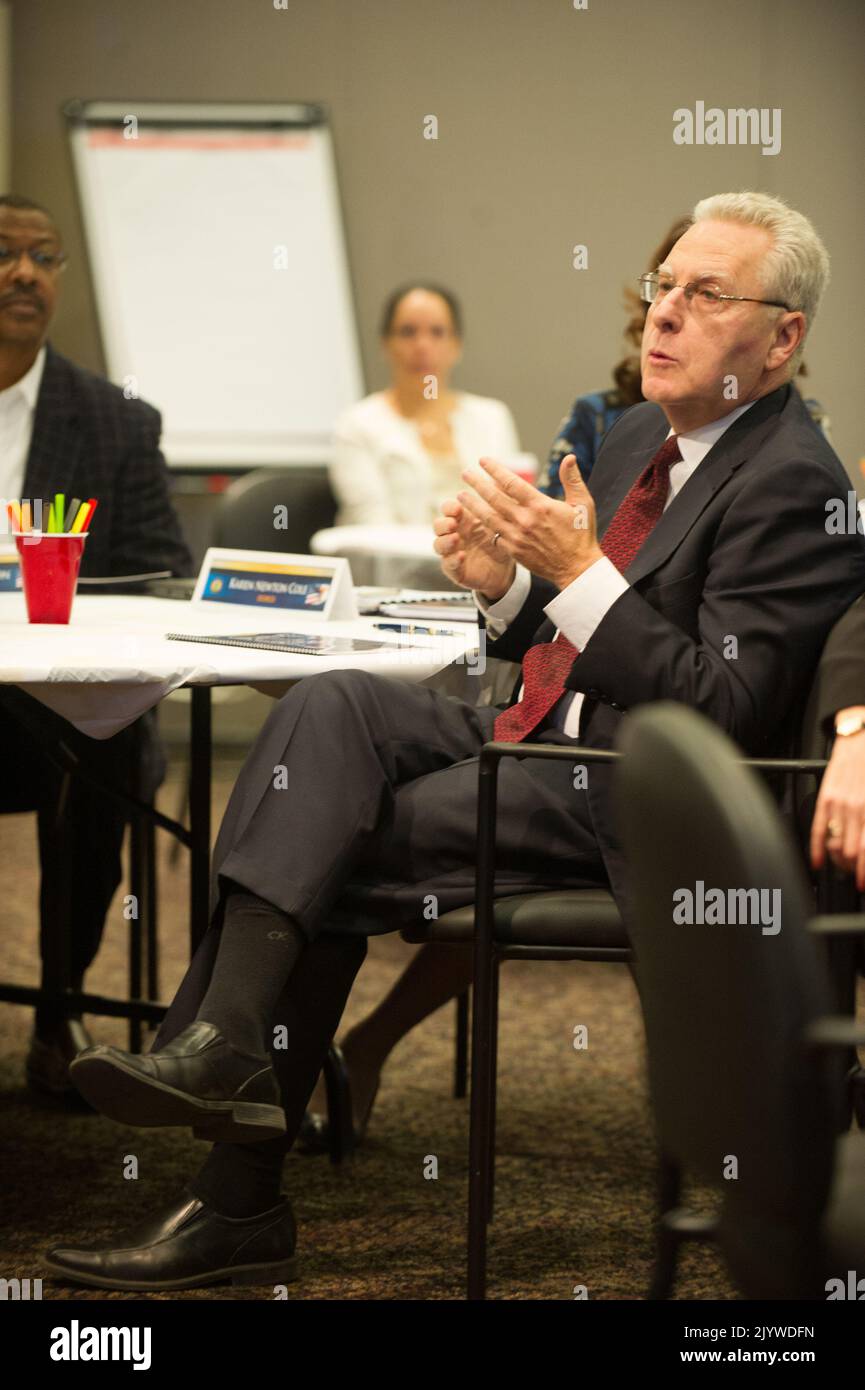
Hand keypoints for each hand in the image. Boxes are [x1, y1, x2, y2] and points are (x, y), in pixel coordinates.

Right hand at [433, 498, 515, 600]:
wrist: (506, 569)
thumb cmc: (501, 542)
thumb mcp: (502, 523)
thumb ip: (497, 506)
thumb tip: (499, 483)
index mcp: (463, 520)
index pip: (448, 509)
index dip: (449, 507)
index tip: (457, 508)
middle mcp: (454, 534)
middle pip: (438, 526)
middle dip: (443, 524)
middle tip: (452, 523)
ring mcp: (452, 552)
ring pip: (438, 545)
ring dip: (444, 541)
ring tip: (455, 539)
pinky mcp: (455, 570)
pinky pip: (448, 565)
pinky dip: (452, 560)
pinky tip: (461, 556)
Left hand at [457, 454, 602, 589]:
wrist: (577, 569)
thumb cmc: (581, 535)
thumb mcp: (583, 504)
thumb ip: (572, 479)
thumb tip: (569, 457)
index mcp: (540, 506)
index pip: (511, 483)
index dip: (495, 470)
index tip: (483, 461)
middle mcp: (525, 520)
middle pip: (494, 498)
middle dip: (477, 484)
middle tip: (465, 473)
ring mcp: (517, 537)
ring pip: (488, 517)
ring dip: (473, 505)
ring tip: (460, 495)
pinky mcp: (514, 550)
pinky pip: (494, 535)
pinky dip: (483, 525)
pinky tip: (475, 518)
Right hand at [810, 724, 864, 888]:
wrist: (862, 735)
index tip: (864, 882)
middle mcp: (858, 810)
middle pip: (854, 853)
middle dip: (855, 869)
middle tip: (856, 875)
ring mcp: (840, 805)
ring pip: (837, 845)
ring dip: (840, 862)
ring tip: (843, 867)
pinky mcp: (826, 798)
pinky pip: (818, 828)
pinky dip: (817, 848)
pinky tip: (818, 861)